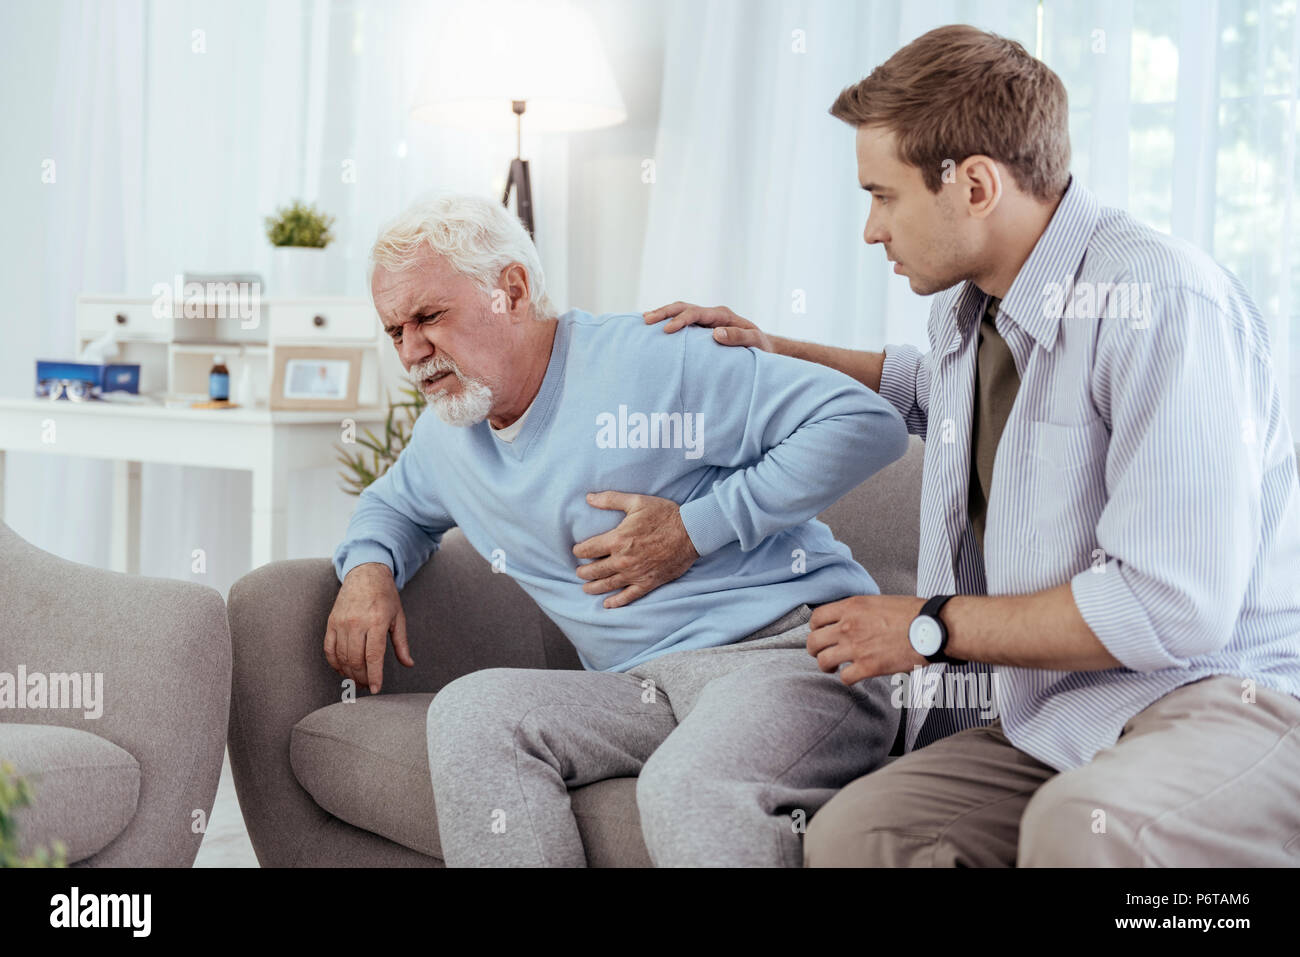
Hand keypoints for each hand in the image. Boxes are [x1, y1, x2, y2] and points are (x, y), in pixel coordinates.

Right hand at [325, 562, 413, 693]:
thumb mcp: (399, 617)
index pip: (373, 656)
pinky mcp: (331, 622)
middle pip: (355, 659)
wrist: (366, 573)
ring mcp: (341, 623)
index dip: (374, 675)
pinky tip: (342, 669)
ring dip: (349, 672)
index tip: (375, 689)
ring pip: (342, 656)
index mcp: (376, 622)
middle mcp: (356, 623)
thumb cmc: (385, 595)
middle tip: (367, 684)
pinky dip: (334, 662)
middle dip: (361, 677)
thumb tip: (409, 664)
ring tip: (357, 679)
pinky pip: (328, 648)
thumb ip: (401, 643)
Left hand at [573, 491, 699, 607]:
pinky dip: (616, 602)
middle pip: (594, 570)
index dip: (579, 551)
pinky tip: (608, 604)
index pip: (588, 549)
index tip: (577, 551)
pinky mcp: (648, 583)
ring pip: (607, 585)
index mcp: (617, 540)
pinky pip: (628, 596)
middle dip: (583, 572)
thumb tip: (588, 497)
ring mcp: (635, 574)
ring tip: (586, 588)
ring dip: (593, 587)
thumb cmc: (664, 515)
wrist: (691, 532)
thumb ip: (610, 499)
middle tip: (579, 571)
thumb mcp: (636, 502)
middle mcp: (623, 560)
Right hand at [642, 302, 774, 351]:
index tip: (667, 330)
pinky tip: (655, 327)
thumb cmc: (760, 346)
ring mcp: (706, 320)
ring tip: (645, 319)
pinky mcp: (702, 328)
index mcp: (722, 315)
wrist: (763, 347)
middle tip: (646, 319)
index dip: (680, 320)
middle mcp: (711, 314)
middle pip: (683, 307)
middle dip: (664, 312)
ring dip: (663, 314)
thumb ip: (738, 337)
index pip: (696, 313)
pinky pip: (683, 322)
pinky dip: (668, 322)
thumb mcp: (754, 342)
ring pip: (680, 311)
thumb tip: (716, 333)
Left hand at [807, 595, 927, 683]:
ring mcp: (856, 647)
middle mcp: (848, 626)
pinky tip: (854, 675)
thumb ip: (860, 610)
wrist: (931, 627)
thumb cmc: (913, 613)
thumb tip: (852, 618)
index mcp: (851, 606)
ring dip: (826, 666)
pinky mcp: (868, 667)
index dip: (815, 628)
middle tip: (823, 652)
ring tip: (833, 667)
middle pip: (813, 641)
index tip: (821, 633)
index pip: (816, 618)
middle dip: (815, 649)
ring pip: (823, 661)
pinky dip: (846, 679)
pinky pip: (844, 677)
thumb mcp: (879, 601)